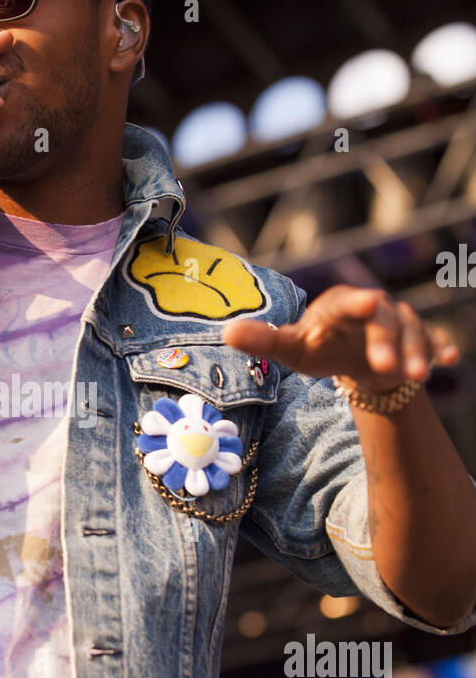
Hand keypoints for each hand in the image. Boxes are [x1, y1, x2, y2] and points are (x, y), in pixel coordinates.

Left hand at [222, 284, 459, 390]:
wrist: (354, 357)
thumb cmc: (320, 348)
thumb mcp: (293, 348)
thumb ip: (264, 341)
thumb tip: (226, 333)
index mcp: (343, 305)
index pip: (352, 302)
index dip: (361, 302)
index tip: (371, 303)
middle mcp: (376, 309)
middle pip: (387, 320)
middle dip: (390, 342)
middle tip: (389, 367)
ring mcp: (401, 323)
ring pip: (414, 332)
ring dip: (417, 352)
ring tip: (417, 375)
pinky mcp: (419, 339)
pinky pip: (434, 341)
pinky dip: (442, 348)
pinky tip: (450, 360)